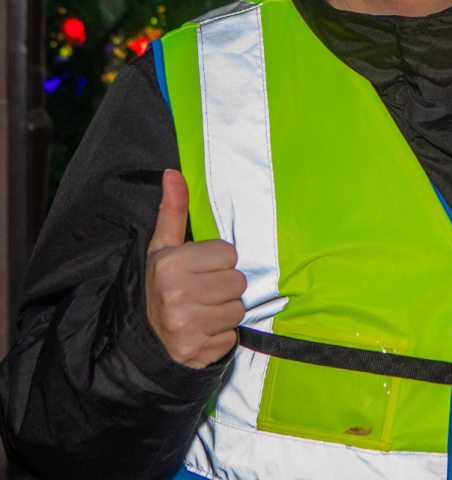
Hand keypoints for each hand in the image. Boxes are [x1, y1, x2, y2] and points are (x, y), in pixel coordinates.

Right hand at [145, 170, 246, 368]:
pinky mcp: (196, 351)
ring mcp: (187, 326)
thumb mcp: (162, 248)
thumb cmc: (158, 286)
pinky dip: (220, 335)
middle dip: (224, 287)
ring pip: (238, 309)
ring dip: (224, 311)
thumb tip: (173, 172)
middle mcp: (177, 295)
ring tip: (201, 311)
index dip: (217, 262)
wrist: (140, 338)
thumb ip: (174, 210)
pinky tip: (201, 331)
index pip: (229, 253)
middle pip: (238, 282)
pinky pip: (231, 336)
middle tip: (201, 292)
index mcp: (171, 265)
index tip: (199, 270)